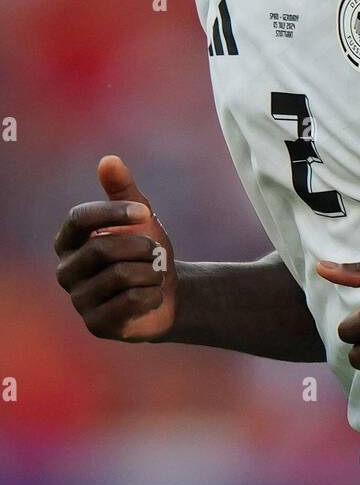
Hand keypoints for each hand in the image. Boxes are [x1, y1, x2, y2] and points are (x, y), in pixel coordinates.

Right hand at [54, 156, 177, 342]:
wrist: (167, 293)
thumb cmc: (146, 250)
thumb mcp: (139, 217)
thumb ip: (122, 189)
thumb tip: (108, 160)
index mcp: (69, 241)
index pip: (79, 218)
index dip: (113, 212)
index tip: (145, 212)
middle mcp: (66, 271)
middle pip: (102, 249)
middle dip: (141, 247)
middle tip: (156, 252)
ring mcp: (79, 300)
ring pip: (120, 276)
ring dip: (151, 272)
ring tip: (154, 275)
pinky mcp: (97, 324)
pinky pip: (130, 302)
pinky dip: (152, 294)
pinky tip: (152, 296)